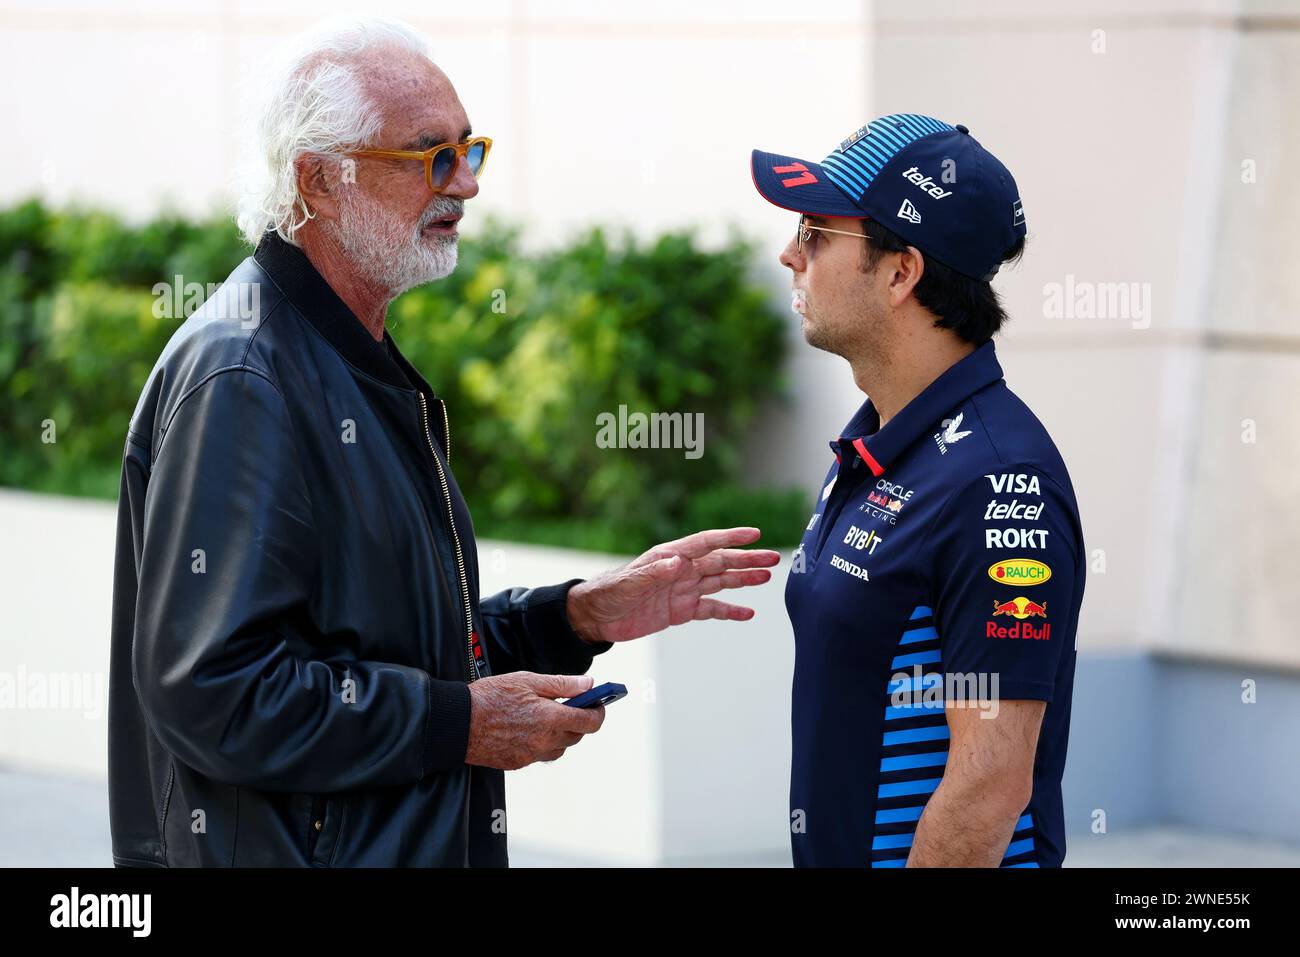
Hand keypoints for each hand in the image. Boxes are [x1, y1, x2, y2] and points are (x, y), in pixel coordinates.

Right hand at [464, 672, 605, 770]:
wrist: (457, 724)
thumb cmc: (489, 697)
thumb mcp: (527, 680)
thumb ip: (561, 684)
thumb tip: (588, 684)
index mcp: (550, 718)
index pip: (590, 721)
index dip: (599, 712)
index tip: (599, 703)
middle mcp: (544, 741)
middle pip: (577, 735)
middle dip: (579, 720)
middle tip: (570, 704)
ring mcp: (531, 755)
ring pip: (560, 748)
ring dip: (561, 733)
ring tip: (546, 715)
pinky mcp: (518, 763)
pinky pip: (541, 754)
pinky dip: (543, 742)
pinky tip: (529, 727)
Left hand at [565, 526, 780, 644]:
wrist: (596, 617)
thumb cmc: (609, 592)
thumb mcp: (630, 583)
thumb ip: (655, 573)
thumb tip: (679, 563)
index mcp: (671, 556)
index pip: (707, 542)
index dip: (731, 537)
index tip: (754, 533)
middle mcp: (682, 570)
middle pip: (721, 562)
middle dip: (747, 559)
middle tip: (773, 557)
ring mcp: (684, 590)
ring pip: (721, 582)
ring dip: (744, 579)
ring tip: (767, 576)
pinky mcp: (681, 610)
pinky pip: (711, 608)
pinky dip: (730, 610)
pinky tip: (748, 612)